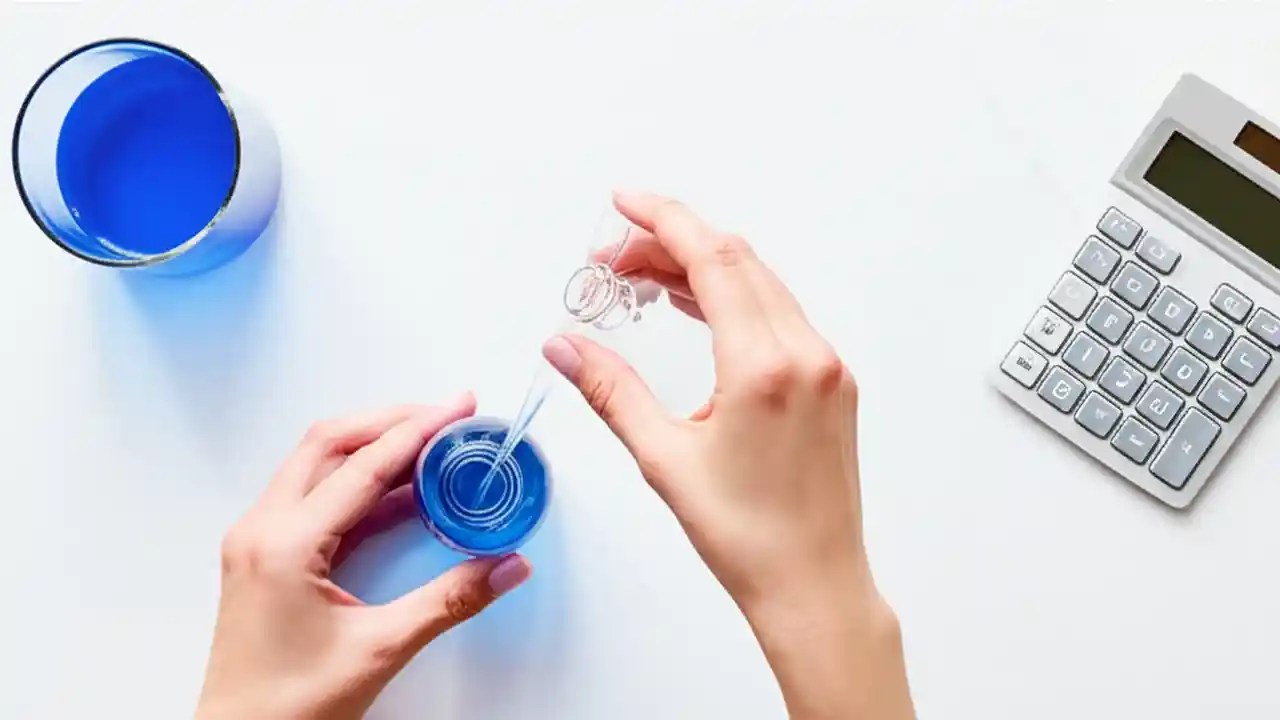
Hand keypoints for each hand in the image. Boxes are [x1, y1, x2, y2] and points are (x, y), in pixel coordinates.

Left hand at [196, 396, 532, 719]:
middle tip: (447, 415)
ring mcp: (259, 540)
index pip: (362, 466)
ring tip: (432, 443)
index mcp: (284, 544)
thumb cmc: (287, 706)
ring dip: (374, 446)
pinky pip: (316, 498)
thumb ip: (449, 601)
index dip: (417, 432)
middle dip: (392, 421)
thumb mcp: (380, 648)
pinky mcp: (267, 556)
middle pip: (330, 443)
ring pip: (318, 464)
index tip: (457, 411)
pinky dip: (360, 483)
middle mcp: (262, 529)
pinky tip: (404, 491)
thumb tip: (505, 567)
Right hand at [543, 192, 913, 718]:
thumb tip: (565, 347)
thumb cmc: (749, 538)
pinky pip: (780, 315)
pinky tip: (696, 308)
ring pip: (760, 285)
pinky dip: (734, 298)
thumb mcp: (664, 459)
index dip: (663, 220)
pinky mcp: (833, 383)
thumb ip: (612, 391)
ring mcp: (827, 367)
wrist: (814, 585)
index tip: (623, 204)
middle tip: (613, 258)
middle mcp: (807, 355)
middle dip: (671, 245)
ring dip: (701, 269)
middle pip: (735, 262)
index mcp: (766, 367)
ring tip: (643, 280)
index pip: (713, 259)